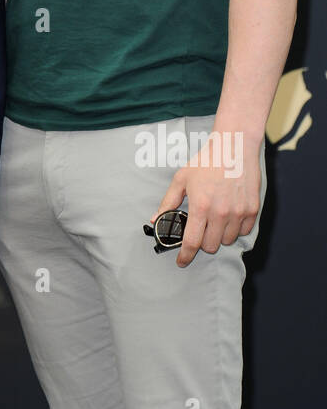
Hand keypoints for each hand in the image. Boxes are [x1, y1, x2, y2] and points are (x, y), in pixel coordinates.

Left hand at [152, 131, 260, 266]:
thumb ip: (168, 202)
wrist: (234, 147)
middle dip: (202, 241)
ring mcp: (239, 212)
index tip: (182, 262)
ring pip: (227, 241)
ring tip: (215, 219)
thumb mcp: (182, 179)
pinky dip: (235, 229)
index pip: (192, 242)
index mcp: (201, 206)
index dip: (185, 256)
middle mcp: (221, 213)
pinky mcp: (252, 210)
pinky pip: (243, 232)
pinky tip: (229, 216)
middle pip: (210, 245)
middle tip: (200, 227)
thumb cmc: (207, 161)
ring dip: (219, 235)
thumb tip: (156, 219)